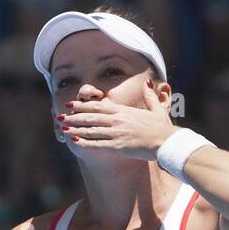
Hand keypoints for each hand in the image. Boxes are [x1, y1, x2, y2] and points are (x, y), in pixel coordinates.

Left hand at [59, 81, 176, 158]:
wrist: (168, 142)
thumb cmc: (163, 128)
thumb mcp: (157, 109)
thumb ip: (149, 96)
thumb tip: (147, 83)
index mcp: (124, 111)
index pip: (98, 106)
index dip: (82, 106)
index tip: (71, 105)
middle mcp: (117, 120)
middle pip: (90, 117)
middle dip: (73, 117)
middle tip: (60, 117)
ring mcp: (117, 133)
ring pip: (90, 130)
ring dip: (75, 129)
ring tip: (63, 129)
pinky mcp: (118, 146)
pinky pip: (97, 145)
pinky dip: (84, 143)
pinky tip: (74, 142)